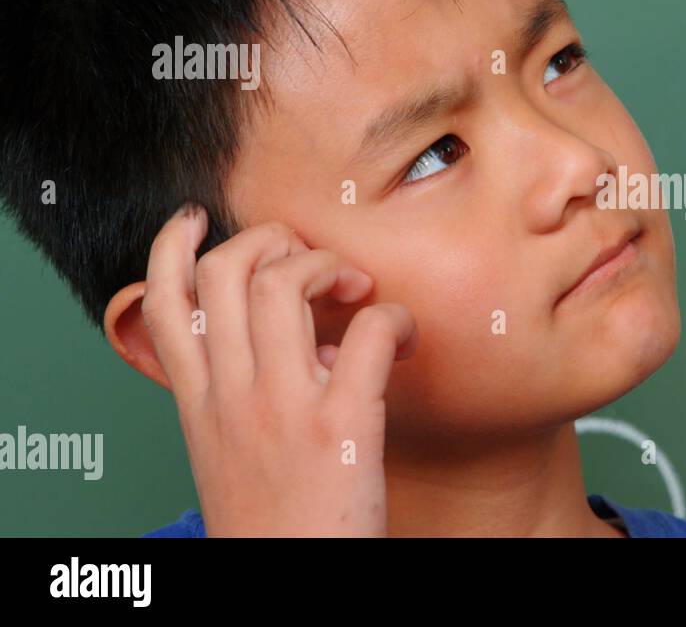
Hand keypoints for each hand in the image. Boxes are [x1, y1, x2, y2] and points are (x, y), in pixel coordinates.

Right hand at [140, 204, 416, 535]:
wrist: (291, 581)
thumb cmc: (274, 521)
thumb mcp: (227, 451)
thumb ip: (237, 390)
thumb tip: (302, 336)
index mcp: (199, 402)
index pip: (164, 300)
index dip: (173, 245)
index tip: (199, 218)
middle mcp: (231, 395)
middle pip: (227, 270)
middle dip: (272, 240)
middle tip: (312, 262)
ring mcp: (283, 406)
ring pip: (285, 283)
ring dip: (329, 266)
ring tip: (356, 291)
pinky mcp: (342, 425)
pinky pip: (370, 332)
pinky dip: (396, 318)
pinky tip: (406, 339)